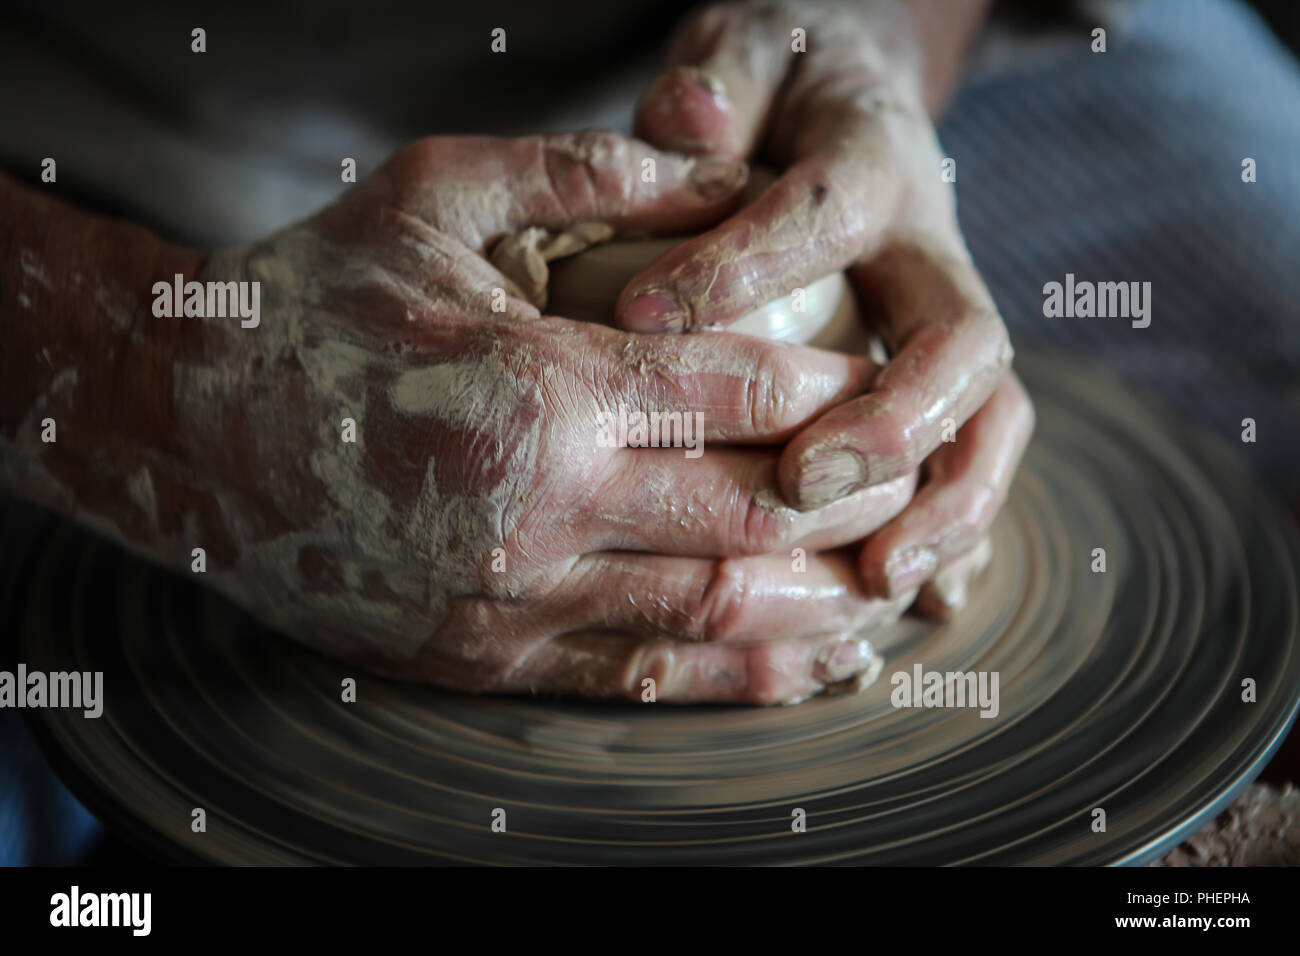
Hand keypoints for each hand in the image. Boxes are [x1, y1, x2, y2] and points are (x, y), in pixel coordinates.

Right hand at [170, 132, 923, 701]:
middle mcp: (540, 506)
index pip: (740, 391)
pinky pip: (641, 679)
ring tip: (887, 581)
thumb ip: (582, 174)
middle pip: (753, 512)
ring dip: (820, 599)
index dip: (831, 387)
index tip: (876, 379)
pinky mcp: (485, 656)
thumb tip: (715, 162)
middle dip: (849, 496)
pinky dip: (739, 676)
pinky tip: (808, 661)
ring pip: (715, 611)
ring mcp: (513, 596)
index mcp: (539, 385)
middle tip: (904, 476)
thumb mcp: (429, 195)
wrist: (179, 426)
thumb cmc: (310, 300)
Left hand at [617, 0, 1032, 612]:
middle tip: (807, 485)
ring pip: (989, 420)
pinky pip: (970, 459)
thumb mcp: (747, 50)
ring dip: (946, 506)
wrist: (847, 97)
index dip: (748, 262)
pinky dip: (955, 533)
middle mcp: (930, 253)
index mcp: (877, 163)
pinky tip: (914, 600)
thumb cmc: (780, 79)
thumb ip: (721, 79)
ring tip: (876, 579)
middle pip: (961, 342)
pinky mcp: (941, 381)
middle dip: (895, 421)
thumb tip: (688, 117)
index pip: (829, 210)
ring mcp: (944, 326)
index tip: (645, 314)